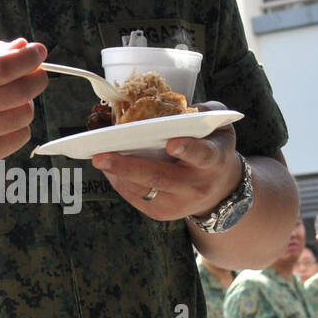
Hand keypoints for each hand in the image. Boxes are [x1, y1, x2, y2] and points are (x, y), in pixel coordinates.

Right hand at [0, 38, 47, 173]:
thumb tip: (23, 47)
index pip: (1, 68)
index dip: (27, 59)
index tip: (37, 53)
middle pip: (18, 92)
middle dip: (36, 79)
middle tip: (36, 75)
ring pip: (23, 115)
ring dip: (26, 103)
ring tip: (11, 100)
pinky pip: (20, 137)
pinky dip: (19, 125)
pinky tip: (2, 119)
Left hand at [91, 101, 238, 220]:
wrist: (220, 187)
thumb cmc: (212, 146)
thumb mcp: (219, 126)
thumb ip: (205, 112)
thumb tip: (176, 104)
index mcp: (213, 160)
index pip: (202, 155)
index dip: (188, 149)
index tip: (172, 143)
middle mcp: (197, 186)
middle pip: (161, 178)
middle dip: (128, 167)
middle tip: (101, 157)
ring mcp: (179, 204)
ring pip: (143, 190)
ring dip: (117, 174)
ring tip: (97, 159)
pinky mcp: (162, 213)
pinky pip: (135, 197)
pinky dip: (119, 182)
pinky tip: (107, 168)